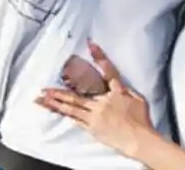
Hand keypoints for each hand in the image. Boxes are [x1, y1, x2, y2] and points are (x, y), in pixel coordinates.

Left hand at [37, 40, 155, 159]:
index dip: (100, 56)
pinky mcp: (92, 128)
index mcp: (117, 92)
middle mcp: (102, 102)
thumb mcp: (138, 100)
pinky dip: (66, 116)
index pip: (107, 71)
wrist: (138, 139)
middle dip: (59, 91)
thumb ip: (127, 91)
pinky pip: (76, 121)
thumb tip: (120, 86)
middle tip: (44, 88)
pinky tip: (56, 112)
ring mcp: (95, 116)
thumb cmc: (142, 120)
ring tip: (43, 100)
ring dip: (56, 103)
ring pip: (72, 108)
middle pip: (77, 95)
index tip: (91, 45)